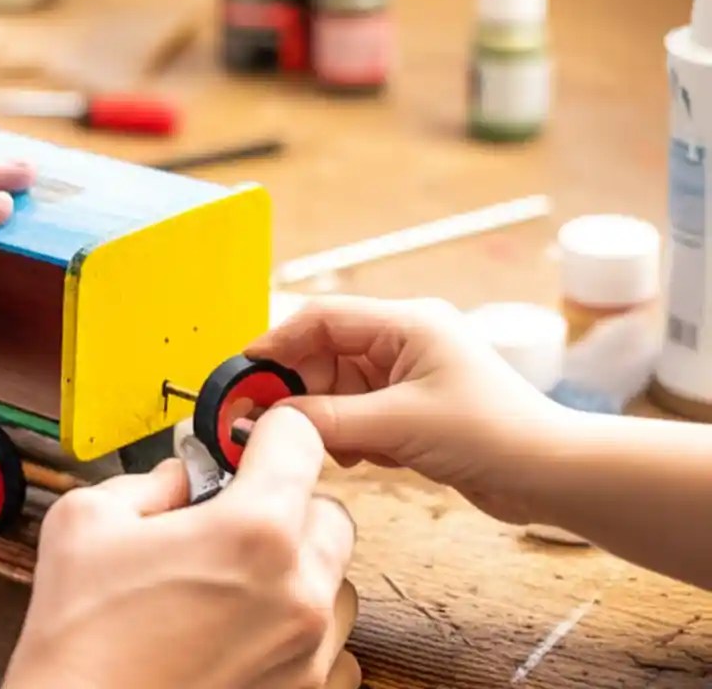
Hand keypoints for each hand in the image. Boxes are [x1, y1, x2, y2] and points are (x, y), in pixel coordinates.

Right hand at [4, 406, 357, 688]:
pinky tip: (247, 637)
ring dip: (299, 573)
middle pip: (331, 513)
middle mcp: (297, 591)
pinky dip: (300, 636)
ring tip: (235, 589)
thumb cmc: (79, 640)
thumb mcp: (85, 521)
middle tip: (231, 522)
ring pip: (337, 583)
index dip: (268, 433)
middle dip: (286, 506)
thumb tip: (179, 479)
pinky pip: (334, 650)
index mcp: (252, 532)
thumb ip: (147, 481)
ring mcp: (308, 653)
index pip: (300, 440)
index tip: (248, 445)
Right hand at [245, 295, 569, 523]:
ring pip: (335, 390)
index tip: (243, 374)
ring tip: (347, 450)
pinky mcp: (409, 408)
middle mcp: (404, 341)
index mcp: (407, 324)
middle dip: (298, 392)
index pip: (320, 318)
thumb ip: (325, 420)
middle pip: (322, 355)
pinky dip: (350, 436)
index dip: (276, 343)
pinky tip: (371, 458)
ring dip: (327, 421)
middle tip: (271, 426)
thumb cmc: (496, 435)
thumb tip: (263, 419)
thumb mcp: (398, 425)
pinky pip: (355, 415)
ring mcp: (407, 376)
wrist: (552, 477)